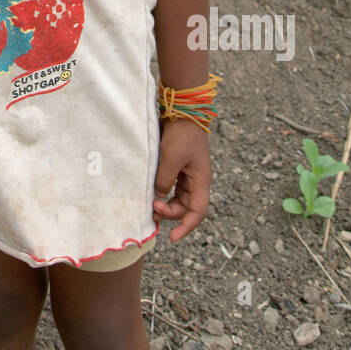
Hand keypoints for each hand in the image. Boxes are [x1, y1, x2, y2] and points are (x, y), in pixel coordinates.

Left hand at [152, 119, 211, 243]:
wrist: (182, 111)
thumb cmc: (181, 134)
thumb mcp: (171, 158)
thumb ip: (164, 180)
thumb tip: (158, 197)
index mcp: (201, 181)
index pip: (197, 212)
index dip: (186, 227)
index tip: (173, 238)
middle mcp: (196, 181)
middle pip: (185, 207)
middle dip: (169, 213)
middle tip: (152, 209)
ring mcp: (187, 174)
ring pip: (176, 198)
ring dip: (164, 203)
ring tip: (149, 203)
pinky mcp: (177, 167)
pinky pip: (170, 186)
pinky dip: (161, 192)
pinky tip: (150, 192)